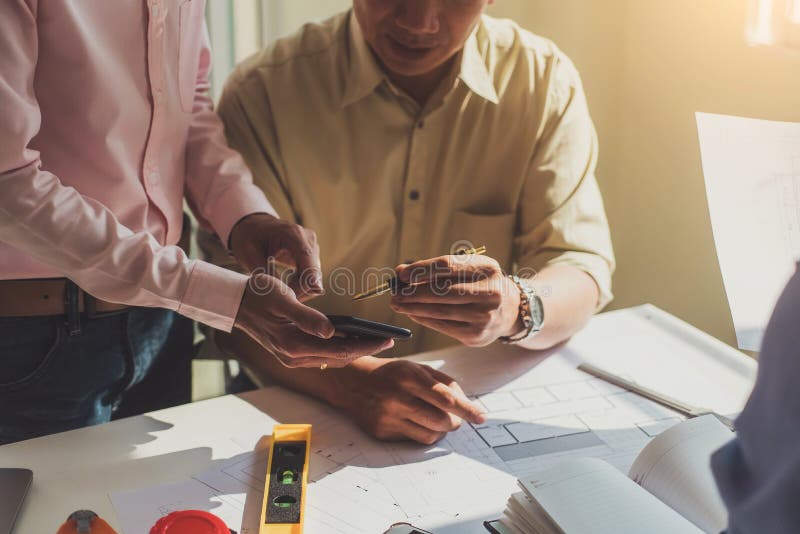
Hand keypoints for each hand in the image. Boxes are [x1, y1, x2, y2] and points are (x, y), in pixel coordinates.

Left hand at [229, 213, 322, 300]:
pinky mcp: (311, 257)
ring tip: (281, 298)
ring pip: (315, 278)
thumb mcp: (251, 254)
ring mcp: (312, 248)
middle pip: (313, 273)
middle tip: (281, 304)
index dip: (309, 280)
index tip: (305, 297)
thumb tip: (278, 294)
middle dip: (300, 291)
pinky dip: (300, 287)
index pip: (307, 260)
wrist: (254, 227)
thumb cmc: (249, 237)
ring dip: (301, 291)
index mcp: (293, 234)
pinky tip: (286, 291)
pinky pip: (311, 278)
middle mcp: (308, 240)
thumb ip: (265, 272)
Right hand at [235, 273, 393, 367]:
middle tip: (389, 340)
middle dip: (366, 348)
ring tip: (376, 340)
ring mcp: (291, 357)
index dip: (367, 344)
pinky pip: (322, 354)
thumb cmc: (259, 294)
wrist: (234, 302)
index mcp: (294, 345)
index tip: (387, 339)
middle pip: (339, 357)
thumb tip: (332, 331)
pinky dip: (340, 348)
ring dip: (354, 349)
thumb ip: (307, 317)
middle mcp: (294, 357)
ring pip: (332, 357)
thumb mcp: (284, 299)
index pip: (341, 349)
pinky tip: (352, 338)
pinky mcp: (290, 353)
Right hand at [336, 357, 485, 443]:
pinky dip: (423, 434)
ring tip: (437, 421)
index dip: (467, 410)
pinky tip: (418, 423)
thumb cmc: (393, 374)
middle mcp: (398, 397)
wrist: (354, 382)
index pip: (446, 398)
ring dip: (441, 431)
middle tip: (455, 419)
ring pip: (430, 435)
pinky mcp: (381, 432)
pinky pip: (413, 440)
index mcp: (410, 376)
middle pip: (441, 420)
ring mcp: (388, 416)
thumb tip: (467, 406)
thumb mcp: (418, 368)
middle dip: (455, 422)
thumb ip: (445, 383)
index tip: (481, 417)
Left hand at [390, 255, 520, 346]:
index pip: (447, 266)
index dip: (421, 269)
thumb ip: (436, 269)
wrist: (508, 310)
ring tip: (398, 304)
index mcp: (487, 268)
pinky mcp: (476, 335)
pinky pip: (443, 326)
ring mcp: (484, 316)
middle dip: (413, 293)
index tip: (401, 273)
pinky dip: (424, 319)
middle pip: (442, 291)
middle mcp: (490, 292)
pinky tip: (412, 314)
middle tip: (394, 293)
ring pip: (440, 311)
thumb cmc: (479, 284)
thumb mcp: (467, 269)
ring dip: (414, 308)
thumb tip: (401, 272)